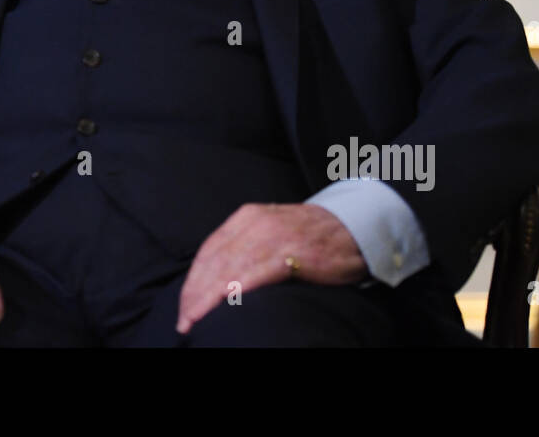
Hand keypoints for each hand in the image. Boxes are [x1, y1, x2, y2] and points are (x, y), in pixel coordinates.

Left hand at [176, 203, 366, 333]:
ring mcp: (270, 236)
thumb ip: (247, 247)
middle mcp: (253, 223)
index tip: (183, 305)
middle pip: (213, 262)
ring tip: (194, 321)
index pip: (209, 251)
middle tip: (183, 321)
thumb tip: (221, 278)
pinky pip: (254, 273)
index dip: (193, 280)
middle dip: (194, 294)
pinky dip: (234, 290)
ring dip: (207, 298)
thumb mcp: (272, 232)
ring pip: (228, 269)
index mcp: (246, 218)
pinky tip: (223, 306)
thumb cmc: (312, 236)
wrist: (355, 225)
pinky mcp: (289, 252)